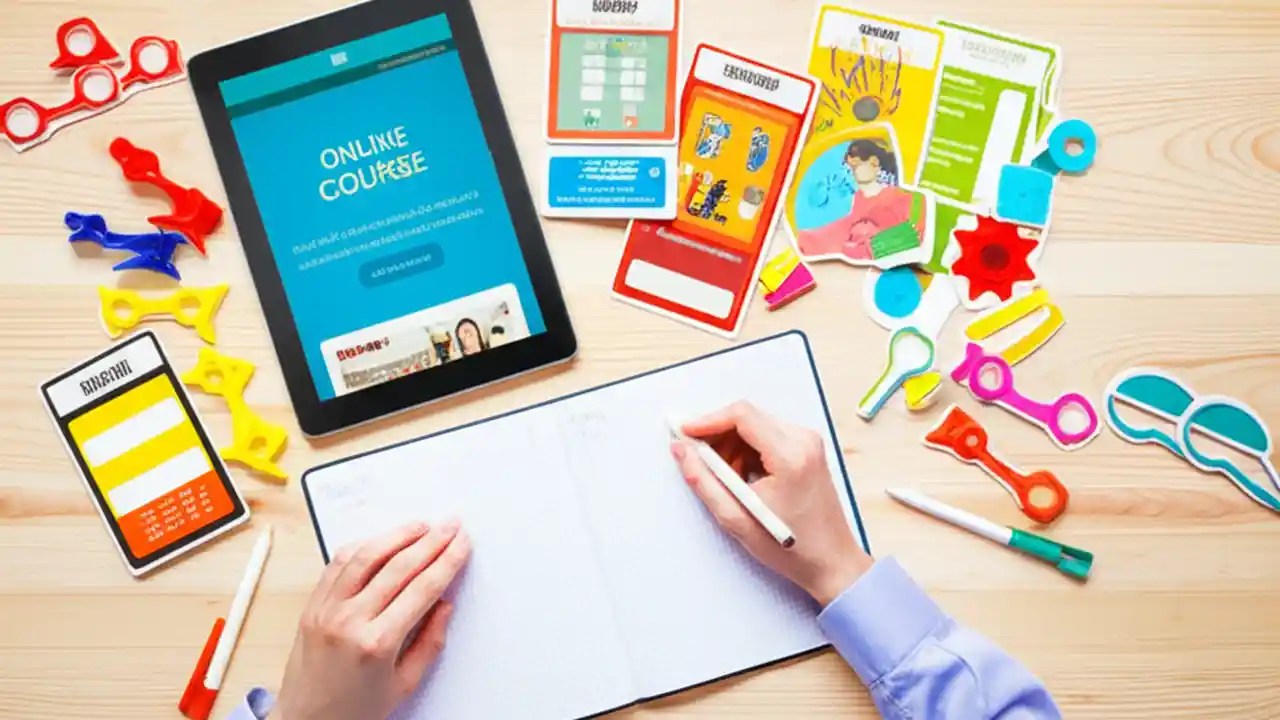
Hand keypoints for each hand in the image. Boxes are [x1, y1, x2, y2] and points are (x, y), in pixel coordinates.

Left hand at [276, 520, 471, 719]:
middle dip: (430, 541)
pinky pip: (337, 564)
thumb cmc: (355, 709)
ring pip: (365, 556)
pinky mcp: (312, 606)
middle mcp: (350, 621)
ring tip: (420, 526)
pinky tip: (382, 540)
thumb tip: (445, 603)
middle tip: (449, 525)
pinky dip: (362, 546)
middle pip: (398, 566)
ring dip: (396, 535)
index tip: (461, 544)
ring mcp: (327, 610)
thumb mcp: (404, 683)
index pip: (422, 589)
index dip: (447, 561)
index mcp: (377, 643)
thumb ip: (430, 641)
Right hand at [671, 402, 871, 605]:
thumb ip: (704, 481)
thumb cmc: (792, 548)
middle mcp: (804, 441)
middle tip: (701, 462)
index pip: (742, 415)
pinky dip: (748, 451)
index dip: (708, 420)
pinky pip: (768, 435)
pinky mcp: (808, 449)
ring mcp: (809, 443)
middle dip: (718, 435)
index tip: (686, 432)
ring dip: (732, 445)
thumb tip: (682, 451)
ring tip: (728, 480)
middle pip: (748, 417)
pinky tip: (744, 479)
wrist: (831, 561)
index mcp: (791, 456)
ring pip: (755, 425)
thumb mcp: (737, 519)